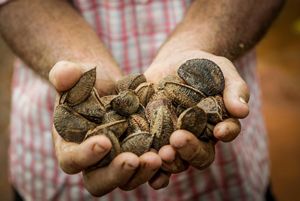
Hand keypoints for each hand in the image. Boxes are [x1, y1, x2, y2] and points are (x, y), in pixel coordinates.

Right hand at [49, 61, 163, 195]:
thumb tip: (63, 76)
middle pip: (99, 181)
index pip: (72, 160)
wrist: (108, 84)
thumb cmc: (86, 81)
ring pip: (127, 179)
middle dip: (116, 173)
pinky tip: (171, 157)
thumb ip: (64, 74)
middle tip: (134, 159)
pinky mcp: (138, 154)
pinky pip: (147, 169)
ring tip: (158, 156)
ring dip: (142, 172)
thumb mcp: (74, 74)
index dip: (85, 156)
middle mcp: (94, 161)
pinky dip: (159, 170)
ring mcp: (117, 160)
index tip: (103, 142)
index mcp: (70, 146)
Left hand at [144, 49, 249, 171]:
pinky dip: (148, 163)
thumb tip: (242, 111)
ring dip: (169, 161)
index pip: (226, 133)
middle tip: (178, 140)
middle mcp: (197, 137)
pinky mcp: (151, 135)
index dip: (226, 133)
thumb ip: (234, 89)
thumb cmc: (204, 66)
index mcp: (217, 123)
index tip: (220, 130)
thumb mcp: (222, 70)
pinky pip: (151, 153)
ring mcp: (173, 139)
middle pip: (198, 154)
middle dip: (190, 150)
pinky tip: (140, 163)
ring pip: (175, 160)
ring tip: (161, 153)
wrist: (175, 62)